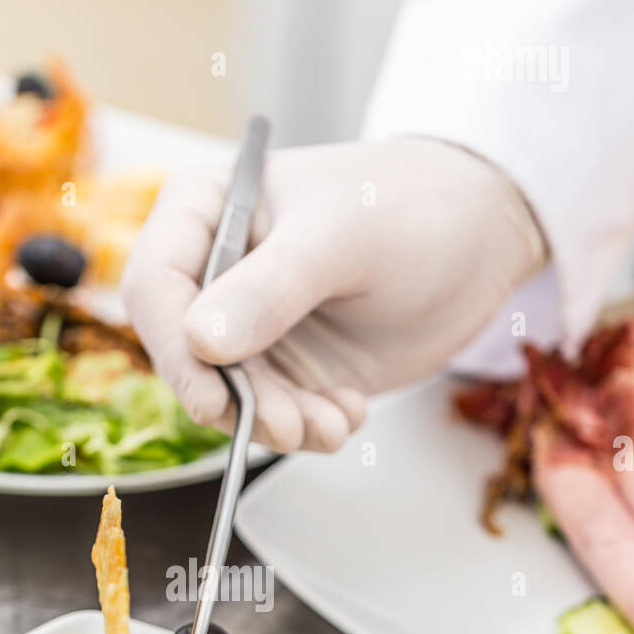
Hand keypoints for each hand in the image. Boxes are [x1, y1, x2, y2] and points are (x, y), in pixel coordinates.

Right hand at [122, 138, 545, 451]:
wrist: (478, 239)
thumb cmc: (409, 206)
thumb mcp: (341, 238)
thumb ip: (270, 288)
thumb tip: (201, 341)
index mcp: (204, 211)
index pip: (155, 285)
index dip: (174, 348)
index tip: (211, 396)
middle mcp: (215, 273)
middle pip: (188, 357)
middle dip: (240, 402)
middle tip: (292, 427)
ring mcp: (249, 326)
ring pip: (231, 398)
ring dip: (278, 423)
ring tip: (333, 422)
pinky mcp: (286, 368)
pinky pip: (274, 416)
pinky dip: (307, 428)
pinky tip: (348, 411)